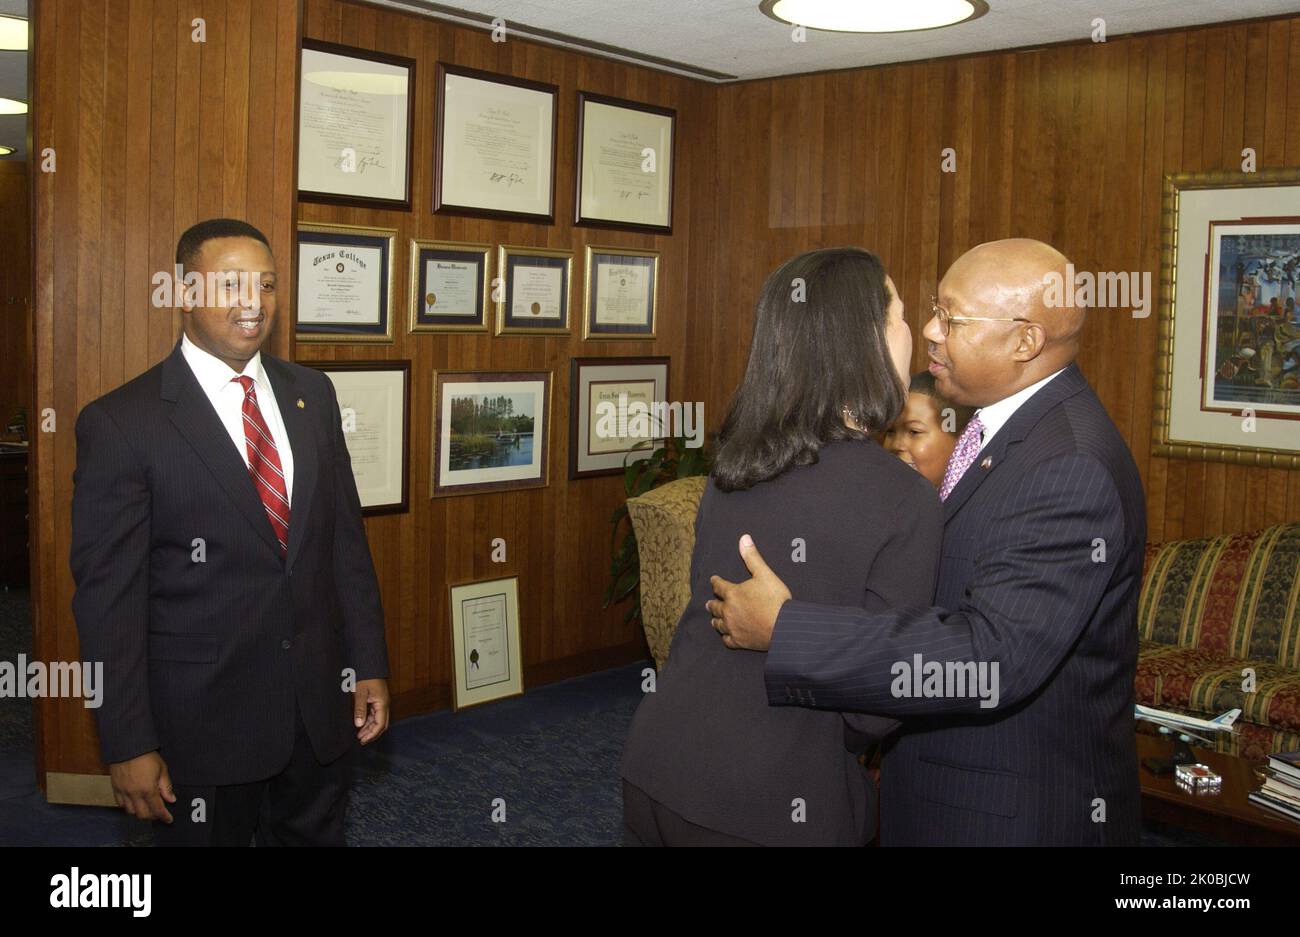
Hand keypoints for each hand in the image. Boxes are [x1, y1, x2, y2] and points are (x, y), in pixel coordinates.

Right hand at [109, 751, 175, 822]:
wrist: (127, 747)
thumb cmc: (146, 755)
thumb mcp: (162, 769)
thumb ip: (166, 786)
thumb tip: (171, 799)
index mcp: (148, 789)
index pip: (157, 809)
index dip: (164, 816)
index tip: (168, 819)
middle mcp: (134, 793)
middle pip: (142, 814)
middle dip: (152, 816)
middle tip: (159, 813)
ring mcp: (123, 792)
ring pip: (130, 811)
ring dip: (139, 812)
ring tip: (147, 807)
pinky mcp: (115, 788)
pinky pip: (120, 804)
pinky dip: (128, 806)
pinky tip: (134, 802)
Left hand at [354, 678, 390, 744]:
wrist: (369, 664)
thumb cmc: (365, 676)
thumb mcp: (360, 693)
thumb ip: (360, 709)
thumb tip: (359, 725)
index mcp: (382, 703)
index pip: (380, 724)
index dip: (372, 734)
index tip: (362, 740)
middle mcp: (384, 704)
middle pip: (382, 724)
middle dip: (372, 734)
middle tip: (361, 741)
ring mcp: (382, 702)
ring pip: (379, 720)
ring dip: (370, 728)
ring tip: (359, 734)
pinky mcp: (378, 700)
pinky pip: (376, 714)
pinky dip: (369, 721)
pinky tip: (362, 724)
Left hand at [705, 535, 791, 651]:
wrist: (785, 626)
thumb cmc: (776, 599)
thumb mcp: (765, 574)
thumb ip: (752, 557)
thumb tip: (744, 538)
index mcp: (733, 593)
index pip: (719, 586)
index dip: (715, 582)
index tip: (714, 580)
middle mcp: (728, 611)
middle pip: (715, 606)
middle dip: (712, 603)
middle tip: (709, 603)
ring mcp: (733, 627)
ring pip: (718, 623)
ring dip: (715, 619)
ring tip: (714, 619)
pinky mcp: (740, 641)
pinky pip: (727, 640)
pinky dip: (725, 636)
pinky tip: (726, 636)